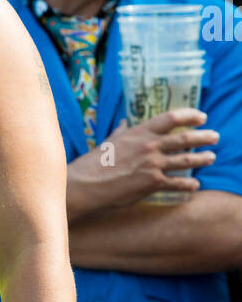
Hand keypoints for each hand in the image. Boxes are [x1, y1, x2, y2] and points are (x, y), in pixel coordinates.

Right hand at [69, 108, 217, 210]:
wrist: (86, 185)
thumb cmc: (93, 163)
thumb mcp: (108, 142)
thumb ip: (120, 132)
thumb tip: (123, 123)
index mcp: (139, 132)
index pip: (171, 118)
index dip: (190, 116)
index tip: (201, 117)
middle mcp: (150, 146)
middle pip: (185, 138)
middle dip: (204, 137)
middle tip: (214, 137)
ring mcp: (153, 165)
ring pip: (186, 160)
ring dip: (202, 159)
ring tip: (211, 157)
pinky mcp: (153, 183)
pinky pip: (178, 183)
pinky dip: (189, 185)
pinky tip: (195, 186)